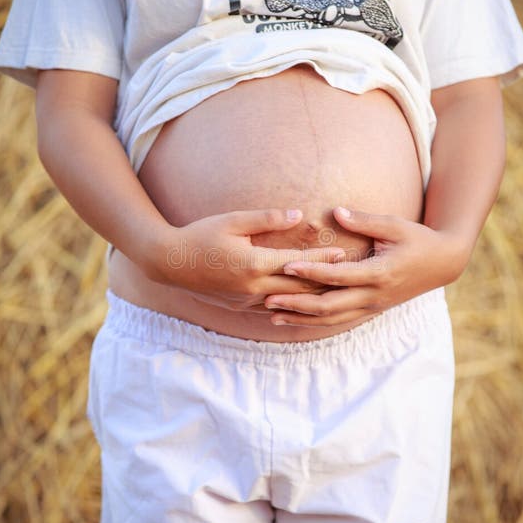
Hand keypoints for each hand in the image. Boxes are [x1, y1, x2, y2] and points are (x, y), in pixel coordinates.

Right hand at [153, 208, 345, 312]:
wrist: (170, 263)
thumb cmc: (201, 235)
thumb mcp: (232, 220)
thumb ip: (267, 218)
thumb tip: (299, 214)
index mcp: (254, 263)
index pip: (298, 262)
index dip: (323, 257)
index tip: (345, 252)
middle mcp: (254, 287)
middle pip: (300, 288)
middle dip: (326, 281)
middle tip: (351, 276)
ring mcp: (248, 300)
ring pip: (289, 302)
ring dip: (313, 296)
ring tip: (336, 290)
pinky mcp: (241, 307)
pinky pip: (274, 308)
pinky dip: (292, 304)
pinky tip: (306, 302)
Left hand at [264, 207, 468, 326]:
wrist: (442, 264)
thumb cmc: (418, 239)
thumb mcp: (394, 225)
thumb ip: (364, 220)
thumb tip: (335, 211)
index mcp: (379, 273)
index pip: (338, 276)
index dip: (311, 273)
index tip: (287, 266)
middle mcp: (374, 295)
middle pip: (329, 306)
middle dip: (297, 304)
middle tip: (268, 299)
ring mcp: (372, 306)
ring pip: (331, 319)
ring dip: (301, 318)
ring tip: (272, 315)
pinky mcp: (371, 310)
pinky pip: (339, 320)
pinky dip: (315, 321)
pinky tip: (294, 319)